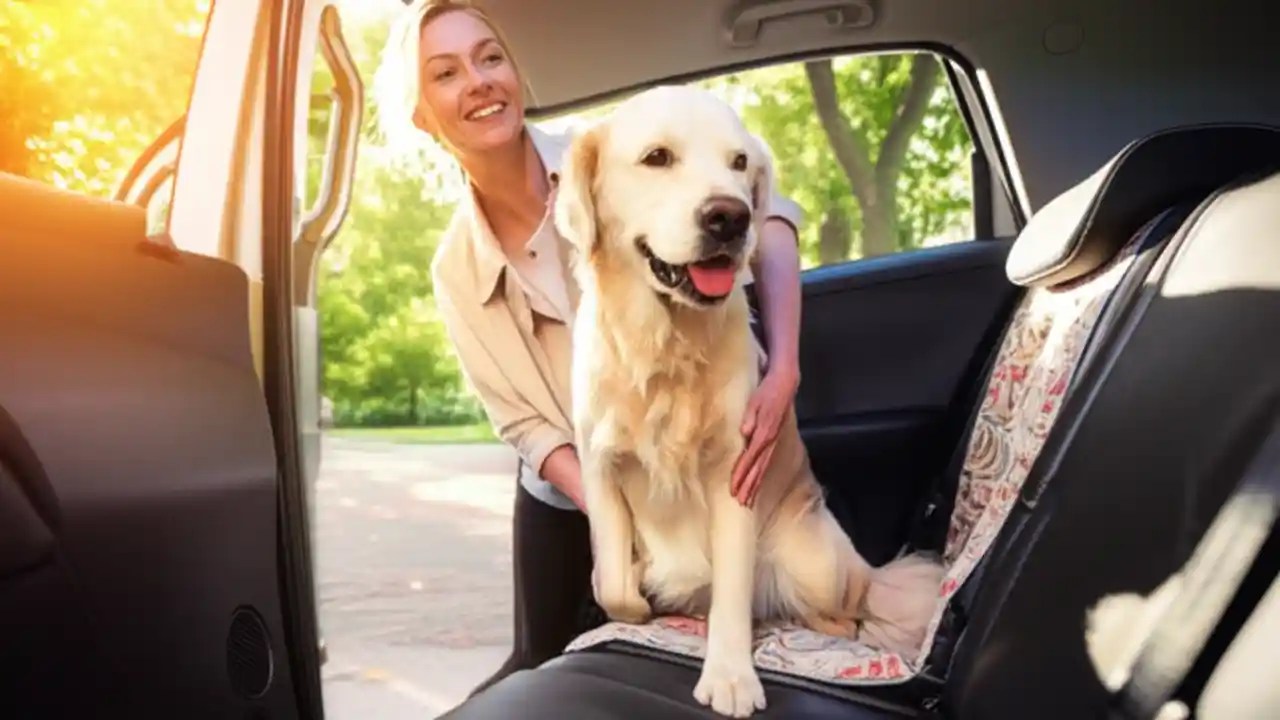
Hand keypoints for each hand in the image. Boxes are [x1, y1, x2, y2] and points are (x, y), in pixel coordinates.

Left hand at [730, 366, 798, 506]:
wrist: (785, 383)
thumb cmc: (766, 391)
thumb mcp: (755, 400)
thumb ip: (750, 417)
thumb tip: (745, 432)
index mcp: (764, 432)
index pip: (750, 457)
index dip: (742, 473)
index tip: (734, 487)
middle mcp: (770, 440)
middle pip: (758, 468)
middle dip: (749, 485)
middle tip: (741, 501)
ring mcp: (773, 441)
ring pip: (763, 468)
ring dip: (755, 485)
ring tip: (747, 500)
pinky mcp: (774, 440)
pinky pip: (766, 462)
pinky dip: (760, 475)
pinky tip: (755, 484)